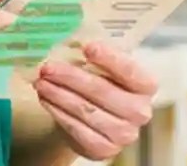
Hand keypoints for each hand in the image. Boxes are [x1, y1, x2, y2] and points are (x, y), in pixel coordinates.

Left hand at [32, 41, 158, 160]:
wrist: (95, 118)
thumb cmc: (102, 83)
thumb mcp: (104, 66)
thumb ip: (95, 54)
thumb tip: (70, 38)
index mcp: (146, 85)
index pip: (130, 70)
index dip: (110, 58)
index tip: (87, 47)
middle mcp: (140, 111)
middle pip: (101, 91)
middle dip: (71, 77)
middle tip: (47, 67)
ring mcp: (124, 133)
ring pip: (85, 110)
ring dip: (58, 94)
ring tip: (41, 82)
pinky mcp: (104, 149)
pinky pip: (76, 129)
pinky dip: (58, 112)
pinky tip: (46, 99)